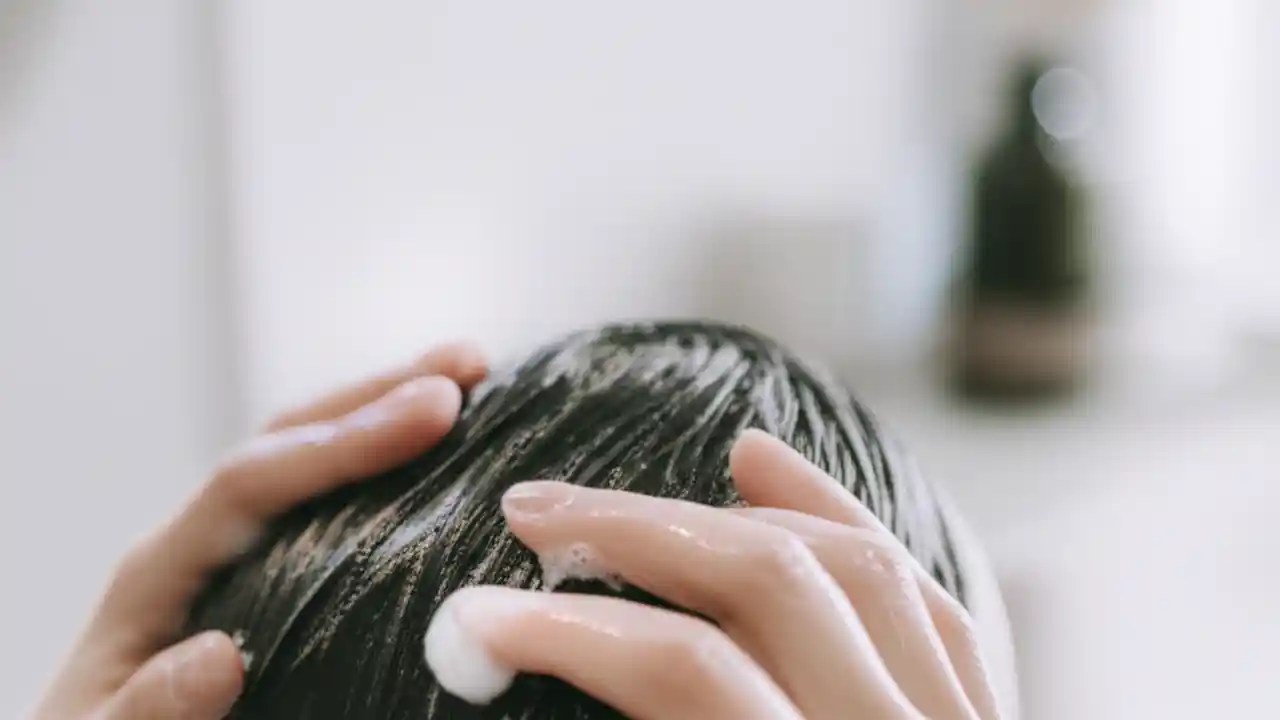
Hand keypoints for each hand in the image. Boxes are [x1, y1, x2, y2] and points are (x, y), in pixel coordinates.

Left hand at [34, 343, 486, 719]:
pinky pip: (338, 502)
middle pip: (292, 438)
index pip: (254, 480)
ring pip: (319, 456)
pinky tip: (448, 455)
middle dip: (380, 390)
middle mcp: (205, 537)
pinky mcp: (276, 567)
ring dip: (390, 408)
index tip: (433, 412)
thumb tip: (219, 656)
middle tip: (469, 363)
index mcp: (160, 568)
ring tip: (473, 380)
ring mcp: (244, 547)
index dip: (344, 442)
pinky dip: (393, 465)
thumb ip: (149, 705)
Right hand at [427, 429, 1002, 719]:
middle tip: (533, 511)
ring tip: (623, 493)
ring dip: (728, 509)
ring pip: (853, 565)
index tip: (474, 618)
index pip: (690, 679)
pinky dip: (840, 520)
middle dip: (635, 534)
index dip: (568, 635)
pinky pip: (923, 592)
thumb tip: (507, 670)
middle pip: (772, 583)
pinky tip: (764, 473)